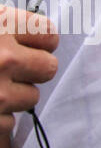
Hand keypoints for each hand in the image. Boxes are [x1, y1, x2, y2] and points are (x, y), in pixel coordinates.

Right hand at [0, 6, 58, 133]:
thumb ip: (11, 24)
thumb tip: (43, 28)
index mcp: (1, 26)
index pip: (50, 34)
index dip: (39, 42)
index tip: (26, 44)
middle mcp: (3, 58)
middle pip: (48, 67)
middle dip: (32, 70)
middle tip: (9, 69)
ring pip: (31, 98)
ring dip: (14, 96)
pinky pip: (10, 123)